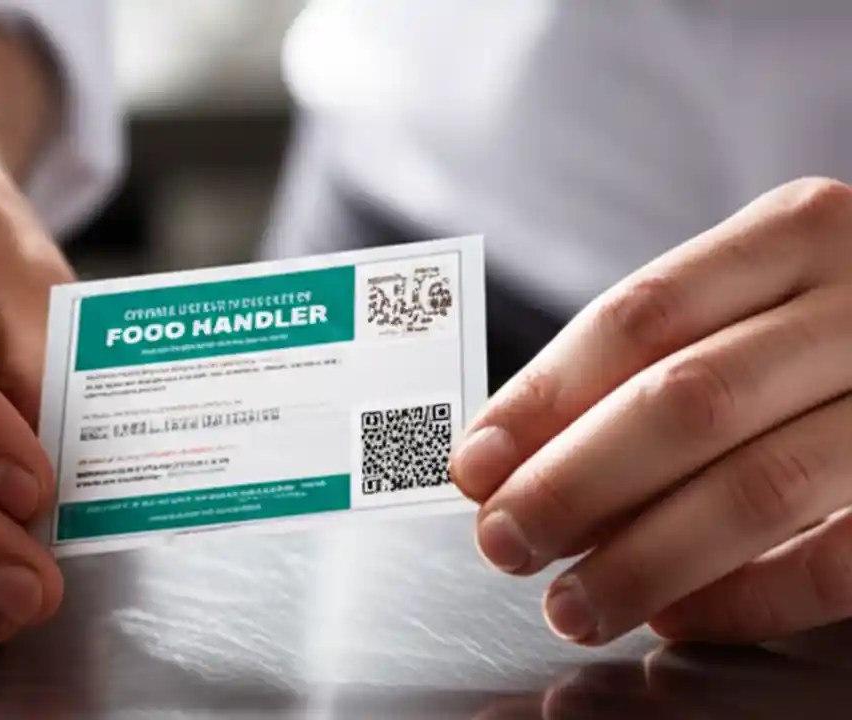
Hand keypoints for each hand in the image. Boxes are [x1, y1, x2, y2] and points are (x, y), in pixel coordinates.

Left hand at [451, 177, 851, 644]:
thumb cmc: (825, 329)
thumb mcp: (751, 302)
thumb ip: (645, 364)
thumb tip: (509, 461)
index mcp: (796, 235)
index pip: (639, 316)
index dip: (543, 399)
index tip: (473, 466)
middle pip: (689, 400)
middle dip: (577, 483)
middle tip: (503, 542)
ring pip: (760, 485)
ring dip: (646, 558)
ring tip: (572, 604)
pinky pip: (845, 559)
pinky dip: (751, 596)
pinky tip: (678, 615)